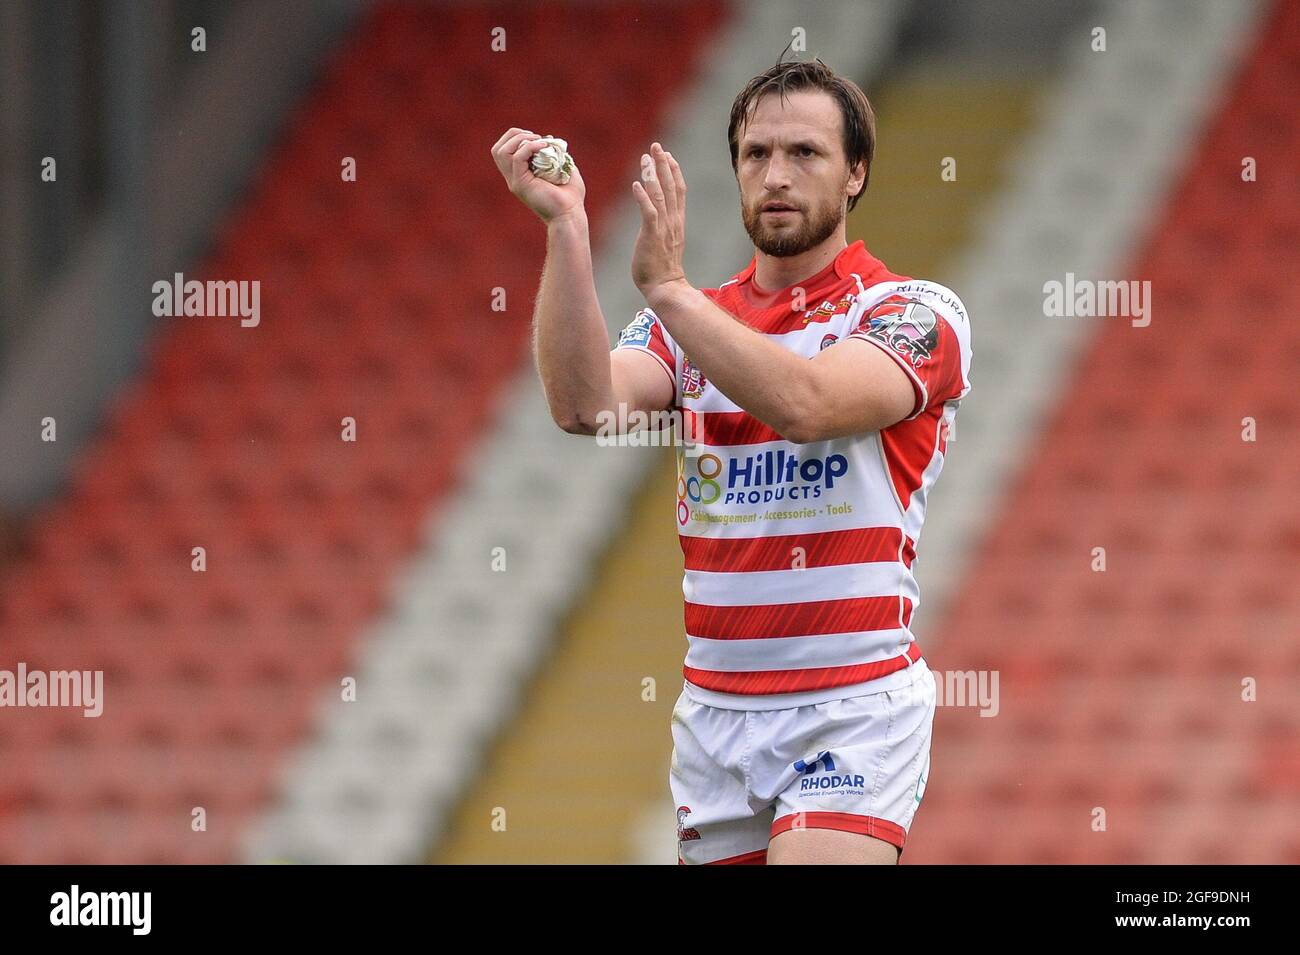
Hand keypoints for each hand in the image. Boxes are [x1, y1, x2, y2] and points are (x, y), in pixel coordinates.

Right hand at [491, 127, 586, 223]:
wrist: (571, 214)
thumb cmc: (571, 196)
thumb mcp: (563, 168)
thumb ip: (555, 155)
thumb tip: (552, 141)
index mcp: (520, 175)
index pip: (503, 151)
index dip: (516, 137)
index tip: (537, 138)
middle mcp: (514, 178)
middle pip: (498, 150)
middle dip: (514, 135)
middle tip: (536, 137)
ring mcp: (515, 182)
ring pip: (501, 152)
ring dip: (520, 139)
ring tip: (540, 142)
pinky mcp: (521, 184)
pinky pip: (517, 158)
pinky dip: (530, 146)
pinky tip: (545, 146)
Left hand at [631, 142, 689, 301]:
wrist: (666, 288)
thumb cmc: (662, 269)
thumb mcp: (664, 243)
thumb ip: (662, 228)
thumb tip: (656, 220)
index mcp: (677, 222)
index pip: (678, 191)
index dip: (673, 171)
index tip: (668, 155)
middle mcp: (673, 221)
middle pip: (671, 186)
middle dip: (664, 164)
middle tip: (657, 146)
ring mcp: (664, 228)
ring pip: (660, 195)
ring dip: (653, 174)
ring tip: (646, 157)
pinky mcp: (653, 236)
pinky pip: (649, 212)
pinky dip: (643, 197)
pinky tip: (637, 183)